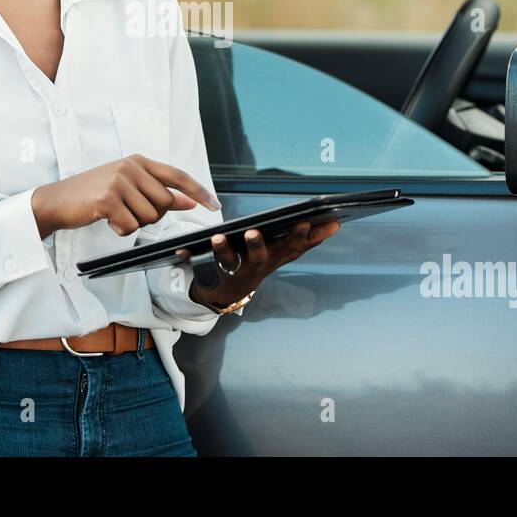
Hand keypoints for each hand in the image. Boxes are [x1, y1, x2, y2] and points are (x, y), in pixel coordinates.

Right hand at [30, 154, 220, 238]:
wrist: (57, 200)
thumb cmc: (94, 195)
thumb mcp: (128, 187)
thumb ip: (158, 192)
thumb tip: (189, 201)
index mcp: (139, 161)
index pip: (178, 176)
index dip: (198, 191)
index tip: (214, 204)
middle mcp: (131, 167)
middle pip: (165, 203)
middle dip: (152, 216)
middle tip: (128, 211)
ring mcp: (119, 181)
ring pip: (150, 217)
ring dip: (134, 223)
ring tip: (115, 213)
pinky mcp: (108, 199)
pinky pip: (130, 226)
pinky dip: (120, 230)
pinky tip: (106, 220)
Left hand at [179, 218, 341, 310]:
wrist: (229, 294)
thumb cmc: (259, 262)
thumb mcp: (285, 253)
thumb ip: (307, 239)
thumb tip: (336, 222)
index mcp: (277, 257)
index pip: (294, 247)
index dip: (305, 237)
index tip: (312, 222)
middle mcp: (258, 266)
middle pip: (262, 256)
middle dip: (260, 244)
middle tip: (254, 233)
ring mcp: (236, 271)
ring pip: (231, 261)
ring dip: (224, 250)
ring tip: (217, 237)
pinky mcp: (214, 272)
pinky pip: (199, 264)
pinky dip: (188, 256)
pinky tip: (179, 249)